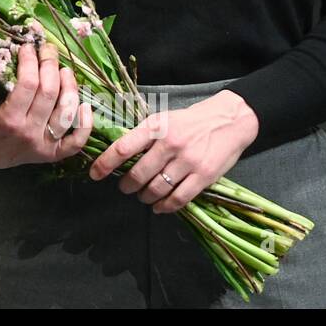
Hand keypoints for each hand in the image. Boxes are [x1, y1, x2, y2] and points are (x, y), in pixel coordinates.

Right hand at [0, 39, 93, 168]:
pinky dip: (85, 123)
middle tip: (48, 49)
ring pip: (66, 112)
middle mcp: (30, 132)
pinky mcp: (55, 153)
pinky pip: (77, 141)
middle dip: (50, 65)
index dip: (30, 62)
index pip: (27, 85)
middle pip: (49, 93)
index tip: (27, 47)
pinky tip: (85, 105)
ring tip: (64, 69)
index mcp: (8, 121)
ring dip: (70, 87)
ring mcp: (45, 144)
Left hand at [87, 89, 259, 213]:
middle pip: (138, 174)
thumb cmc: (191, 121)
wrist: (230, 120)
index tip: (94, 174)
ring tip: (143, 196)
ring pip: (156, 189)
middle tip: (125, 188)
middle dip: (126, 185)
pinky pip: (178, 198)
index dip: (105, 164)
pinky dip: (165, 207)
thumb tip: (119, 155)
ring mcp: (188, 161)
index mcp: (156, 127)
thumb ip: (144, 135)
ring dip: (144, 197)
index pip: (123, 148)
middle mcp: (170, 144)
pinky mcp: (204, 176)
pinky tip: (159, 206)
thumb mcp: (164, 119)